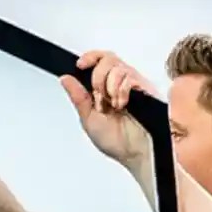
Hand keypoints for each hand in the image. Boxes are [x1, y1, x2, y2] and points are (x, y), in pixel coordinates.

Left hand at [61, 51, 156, 166]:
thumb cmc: (116, 142)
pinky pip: (130, 77)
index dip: (90, 58)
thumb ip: (78, 96)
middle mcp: (120, 85)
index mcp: (106, 89)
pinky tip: (122, 104)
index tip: (80, 65)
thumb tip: (65, 79)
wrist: (134, 153)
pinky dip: (121, 90)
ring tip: (112, 105)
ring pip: (118, 67)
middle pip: (108, 59)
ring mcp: (133, 86)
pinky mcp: (145, 89)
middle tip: (99, 96)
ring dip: (109, 86)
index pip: (99, 61)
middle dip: (98, 77)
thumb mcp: (88, 118)